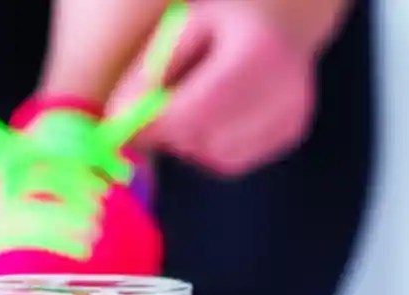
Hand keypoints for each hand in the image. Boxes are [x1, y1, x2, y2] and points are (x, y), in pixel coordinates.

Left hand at [111, 0, 316, 176]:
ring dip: (188, 143)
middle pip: (205, 138)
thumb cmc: (220, 21)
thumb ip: (148, 73)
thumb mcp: (180, 30)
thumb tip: (116, 118)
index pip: (195, 109)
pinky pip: (232, 161)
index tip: (121, 127)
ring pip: (215, 157)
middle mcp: (284, 88)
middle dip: (168, 135)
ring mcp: (291, 114)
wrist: (282, 19)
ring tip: (189, 106)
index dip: (154, 126)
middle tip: (152, 117)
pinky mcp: (291, 132)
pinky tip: (213, 117)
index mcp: (255, 53)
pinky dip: (210, 148)